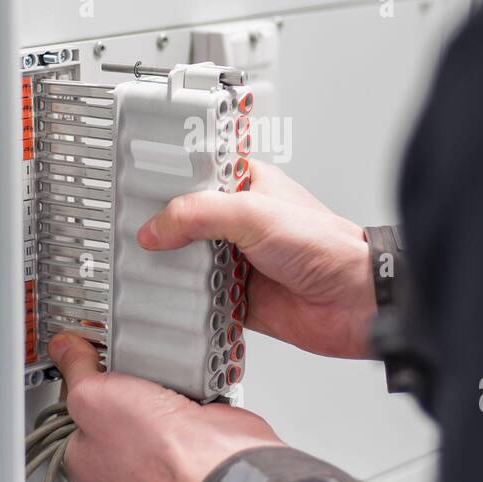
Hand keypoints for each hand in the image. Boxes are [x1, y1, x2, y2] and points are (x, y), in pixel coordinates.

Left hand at [48, 334, 282, 481]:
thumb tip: (62, 348)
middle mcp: (114, 462)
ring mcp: (150, 450)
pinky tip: (168, 379)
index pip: (62, 411)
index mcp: (81, 461)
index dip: (68, 379)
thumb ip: (74, 368)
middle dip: (109, 379)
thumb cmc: (155, 445)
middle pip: (101, 404)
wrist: (214, 452)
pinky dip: (169, 386)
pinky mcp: (180, 435)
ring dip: (141, 380)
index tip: (74, 354)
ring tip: (143, 371)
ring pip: (136, 400)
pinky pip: (167, 401)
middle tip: (113, 363)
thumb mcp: (93, 394)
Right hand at [137, 161, 375, 359]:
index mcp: (246, 187)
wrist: (356, 302)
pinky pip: (200, 302)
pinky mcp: (239, 299)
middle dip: (160, 233)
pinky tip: (167, 302)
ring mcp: (238, 262)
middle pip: (184, 225)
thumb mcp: (254, 214)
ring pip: (188, 264)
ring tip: (139, 270)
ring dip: (170, 271)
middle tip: (126, 234)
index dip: (164, 182)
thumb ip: (200, 214)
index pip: (194, 176)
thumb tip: (156, 228)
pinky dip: (184, 305)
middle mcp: (240, 223)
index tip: (131, 188)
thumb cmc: (327, 246)